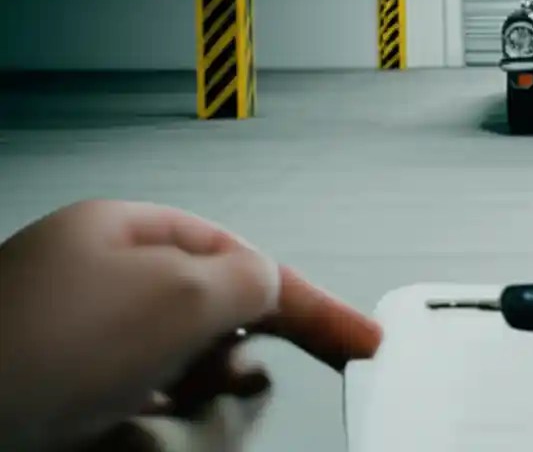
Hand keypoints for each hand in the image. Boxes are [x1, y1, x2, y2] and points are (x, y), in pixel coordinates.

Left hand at [0, 200, 381, 451]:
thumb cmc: (50, 344)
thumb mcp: (183, 294)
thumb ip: (248, 280)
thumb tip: (267, 289)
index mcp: (126, 231)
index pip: (241, 257)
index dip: (308, 299)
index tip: (359, 338)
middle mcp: (97, 274)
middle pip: (208, 312)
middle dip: (231, 351)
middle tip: (236, 382)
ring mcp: (73, 334)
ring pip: (173, 363)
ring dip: (186, 391)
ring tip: (162, 408)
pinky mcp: (54, 388)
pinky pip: (132, 398)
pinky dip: (146, 416)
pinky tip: (131, 425)